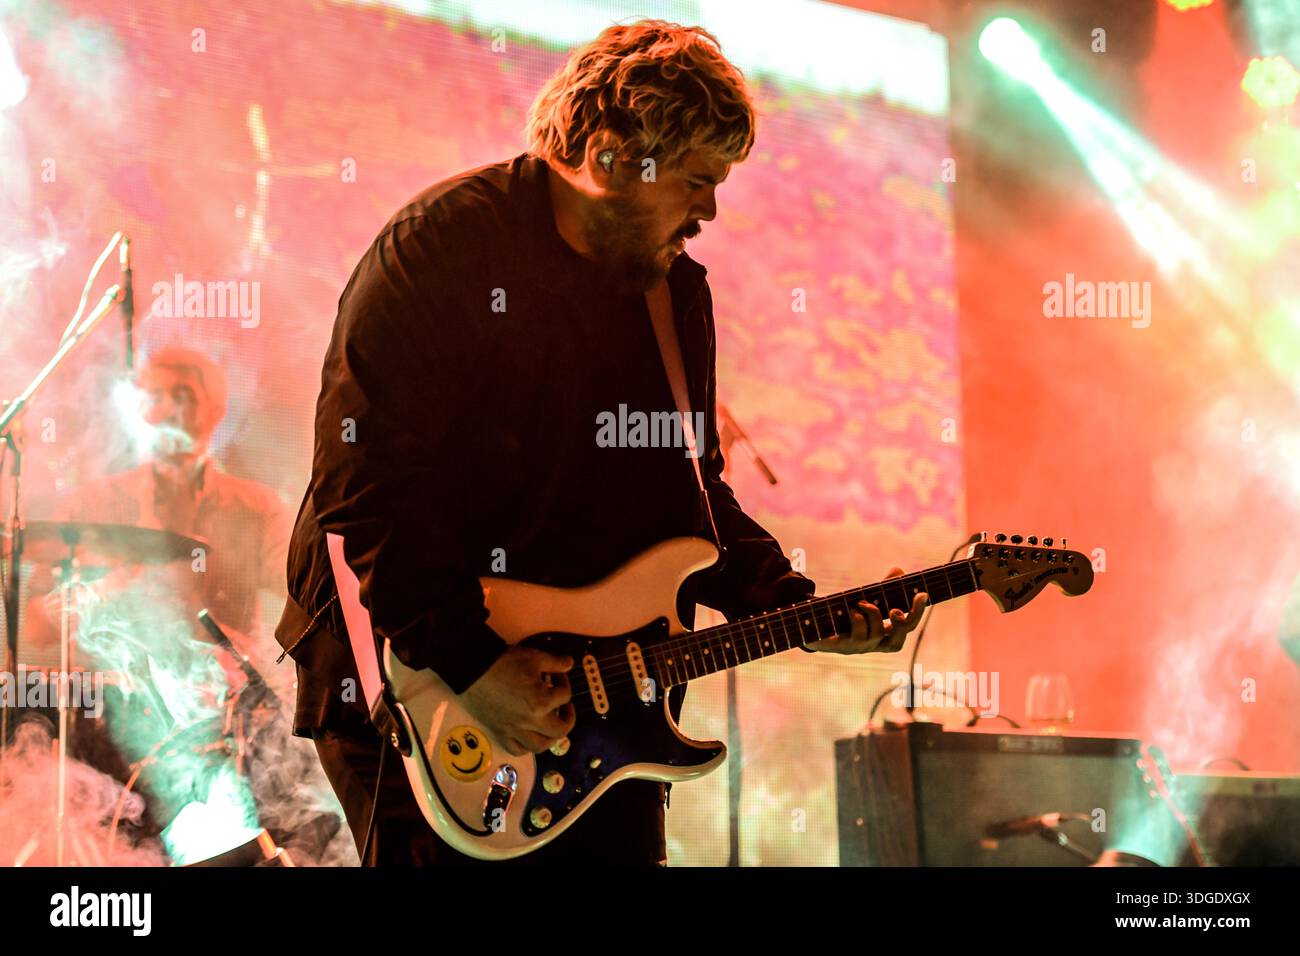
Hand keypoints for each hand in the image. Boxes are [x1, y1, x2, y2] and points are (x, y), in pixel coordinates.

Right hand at [458, 646, 576, 755]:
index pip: (564, 696)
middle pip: (560, 730)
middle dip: (568, 718)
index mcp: (541, 702)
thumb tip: (570, 664)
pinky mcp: (500, 733)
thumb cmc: (504, 663)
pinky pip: (516, 749)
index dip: (564, 682)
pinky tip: (529, 735)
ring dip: (550, 737)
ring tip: (550, 725)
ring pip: (540, 746)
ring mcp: (514, 730)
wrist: (473, 671)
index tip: (557, 674)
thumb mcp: (534, 657)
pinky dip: (526, 746)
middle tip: (565, 707)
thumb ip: (556, 662)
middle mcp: (530, 721)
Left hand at [805, 567, 926, 653]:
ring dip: (873, 614)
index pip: (908, 628)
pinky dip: (857, 619)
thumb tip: (898, 569)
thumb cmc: (844, 615)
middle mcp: (873, 644)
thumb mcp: (866, 598)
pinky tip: (851, 610)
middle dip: (901, 623)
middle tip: (895, 610)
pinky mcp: (841, 645)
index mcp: (883, 634)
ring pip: (876, 634)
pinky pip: (856, 635)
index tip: (922, 593)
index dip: (917, 612)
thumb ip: (883, 587)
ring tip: (861, 603)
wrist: (813, 628)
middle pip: (898, 642)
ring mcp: (858, 647)